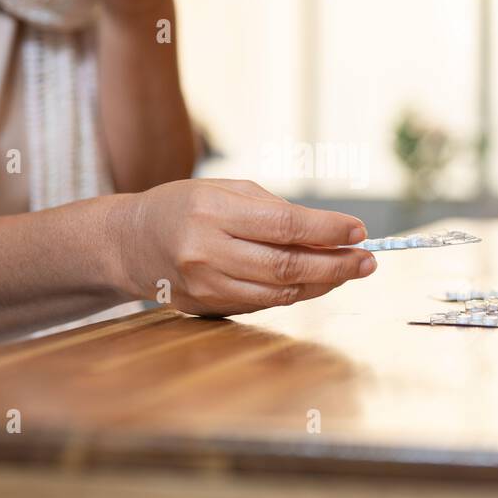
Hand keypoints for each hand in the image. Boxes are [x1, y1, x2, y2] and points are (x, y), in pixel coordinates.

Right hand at [112, 179, 377, 315]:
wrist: (129, 242)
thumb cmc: (184, 206)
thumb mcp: (225, 190)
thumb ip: (275, 210)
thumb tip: (330, 234)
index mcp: (212, 211)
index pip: (284, 225)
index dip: (328, 231)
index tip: (359, 231)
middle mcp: (206, 251)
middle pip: (287, 265)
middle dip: (336, 264)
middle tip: (368, 261)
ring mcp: (205, 285)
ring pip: (280, 291)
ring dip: (323, 283)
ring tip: (349, 270)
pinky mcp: (207, 306)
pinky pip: (264, 302)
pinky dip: (296, 292)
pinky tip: (316, 280)